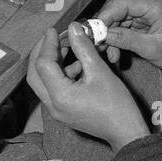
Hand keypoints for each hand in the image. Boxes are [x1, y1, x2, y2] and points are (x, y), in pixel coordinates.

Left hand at [27, 26, 149, 151]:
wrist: (126, 132)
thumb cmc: (116, 104)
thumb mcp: (100, 71)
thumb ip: (83, 47)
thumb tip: (74, 28)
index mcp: (60, 96)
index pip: (43, 64)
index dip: (48, 44)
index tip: (55, 30)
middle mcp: (52, 105)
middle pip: (35, 74)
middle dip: (42, 53)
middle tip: (52, 38)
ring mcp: (56, 111)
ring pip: (44, 82)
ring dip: (53, 64)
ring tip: (70, 48)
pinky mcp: (63, 111)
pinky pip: (54, 89)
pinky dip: (61, 75)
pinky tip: (79, 65)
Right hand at [98, 0, 161, 77]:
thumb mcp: (152, 48)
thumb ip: (127, 40)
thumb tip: (103, 35)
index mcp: (154, 6)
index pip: (124, 3)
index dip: (106, 15)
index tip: (95, 32)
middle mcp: (149, 7)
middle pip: (119, 11)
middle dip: (107, 28)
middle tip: (98, 45)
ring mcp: (146, 15)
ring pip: (119, 21)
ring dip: (111, 38)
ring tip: (109, 55)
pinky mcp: (144, 25)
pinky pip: (124, 29)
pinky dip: (118, 41)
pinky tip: (115, 54)